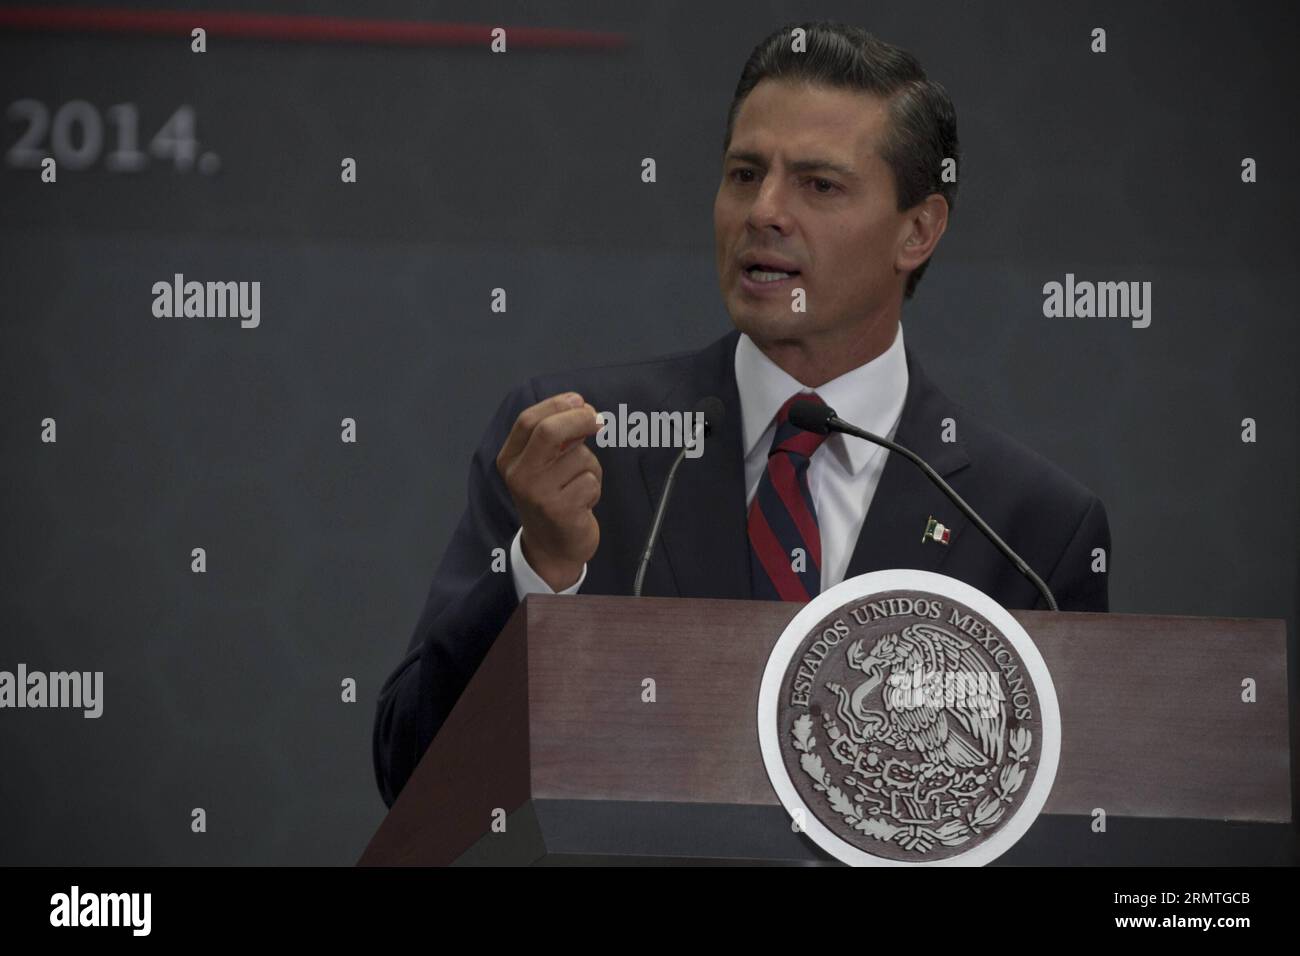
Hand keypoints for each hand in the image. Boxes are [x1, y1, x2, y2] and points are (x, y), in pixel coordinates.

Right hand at [495, 392, 603, 590]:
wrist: (551, 548)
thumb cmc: (552, 498)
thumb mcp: (543, 466)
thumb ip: (557, 438)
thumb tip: (585, 410)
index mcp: (510, 460)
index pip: (528, 420)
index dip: (557, 405)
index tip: (580, 401)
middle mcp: (519, 476)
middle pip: (550, 432)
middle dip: (580, 419)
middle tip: (598, 421)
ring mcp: (538, 495)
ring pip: (579, 458)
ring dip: (591, 467)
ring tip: (579, 486)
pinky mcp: (560, 511)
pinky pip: (590, 482)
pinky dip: (595, 488)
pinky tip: (583, 503)